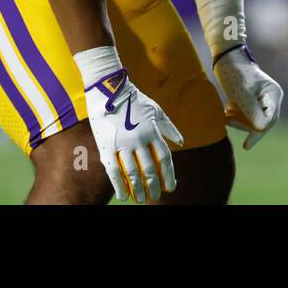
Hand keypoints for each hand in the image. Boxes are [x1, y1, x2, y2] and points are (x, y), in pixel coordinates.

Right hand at [83, 68, 183, 202]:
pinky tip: (123, 196)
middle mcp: (139, 138)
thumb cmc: (134, 100)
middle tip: (156, 198)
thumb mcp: (156, 110)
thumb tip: (181, 142)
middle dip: (154, 186)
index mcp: (152, 130)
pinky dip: (119, 186)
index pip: (164, 158)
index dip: (169, 175)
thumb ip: (169, 127)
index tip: (171, 187)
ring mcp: (122, 143)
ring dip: (138, 189)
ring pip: (133, 173)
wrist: (108, 89)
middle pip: (150, 169)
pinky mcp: (106, 146)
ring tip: (141, 199)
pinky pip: (113, 171)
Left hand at [212, 44, 282, 148]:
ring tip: (226, 111)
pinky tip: (227, 110)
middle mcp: (272, 98)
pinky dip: (236, 117)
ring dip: (238, 120)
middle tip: (227, 117)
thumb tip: (261, 129)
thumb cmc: (234, 72)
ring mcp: (263, 101)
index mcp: (274, 94)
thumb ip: (251, 110)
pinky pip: (246, 117)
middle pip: (261, 123)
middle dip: (243, 124)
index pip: (269, 120)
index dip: (257, 133)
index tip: (246, 146)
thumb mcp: (241, 92)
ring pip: (252, 122)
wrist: (225, 58)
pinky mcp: (253, 102)